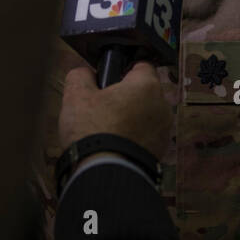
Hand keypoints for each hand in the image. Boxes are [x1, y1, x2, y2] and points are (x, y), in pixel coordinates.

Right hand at [58, 61, 172, 157]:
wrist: (106, 173)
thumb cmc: (94, 132)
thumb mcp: (76, 96)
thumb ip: (80, 76)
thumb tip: (85, 74)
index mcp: (147, 86)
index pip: (141, 65)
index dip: (122, 68)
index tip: (108, 79)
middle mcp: (162, 106)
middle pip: (143, 92)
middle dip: (125, 97)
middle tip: (102, 107)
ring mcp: (164, 130)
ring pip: (145, 115)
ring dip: (130, 118)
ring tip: (107, 129)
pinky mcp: (160, 150)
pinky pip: (146, 135)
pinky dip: (134, 137)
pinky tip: (115, 144)